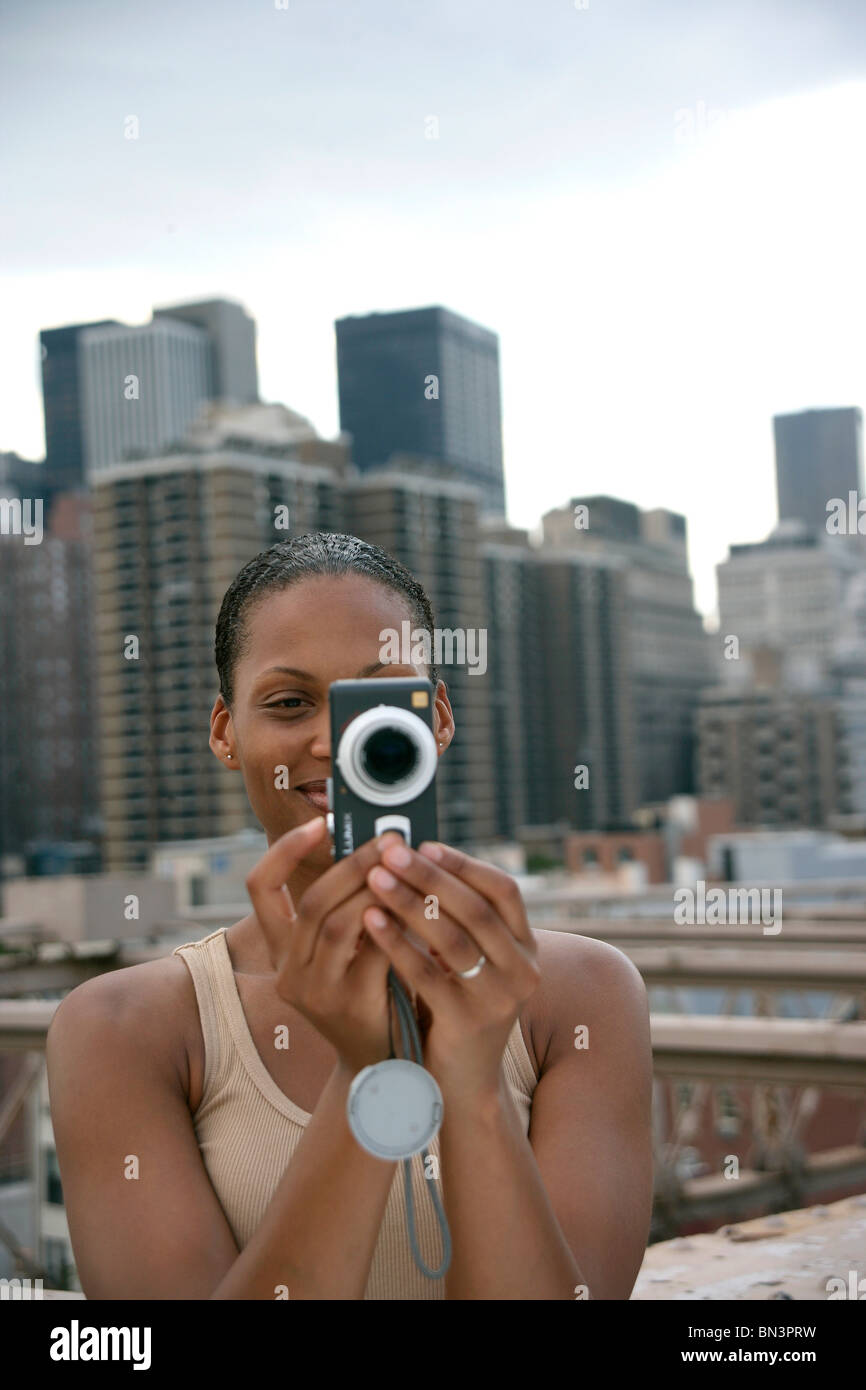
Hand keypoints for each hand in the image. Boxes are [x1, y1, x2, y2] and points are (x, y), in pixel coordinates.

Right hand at [245, 818, 404, 1074]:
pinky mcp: (347, 1005)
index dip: (283, 851)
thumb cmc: (373, 995)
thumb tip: (381, 847)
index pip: (261, 889)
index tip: (318, 822)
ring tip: (404, 865)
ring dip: (375, 888)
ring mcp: (314, 991)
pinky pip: (371, 952)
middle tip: (389, 839)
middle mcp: (289, 971)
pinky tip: (416, 905)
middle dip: (353, 863)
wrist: (386, 1064)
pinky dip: (393, 924)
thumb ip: (353, 909)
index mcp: (283, 951)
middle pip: (312, 900)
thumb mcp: (350, 951)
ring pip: (338, 923)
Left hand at [361, 833, 539, 1097]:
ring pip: (452, 938)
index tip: (425, 844)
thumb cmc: (457, 1010)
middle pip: (475, 908)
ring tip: (375, 878)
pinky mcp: (468, 1023)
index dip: (465, 864)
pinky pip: (426, 973)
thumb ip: (460, 921)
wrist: (461, 1084)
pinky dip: (396, 943)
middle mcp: (522, 971)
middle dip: (429, 876)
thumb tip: (420, 860)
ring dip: (409, 902)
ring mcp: (499, 999)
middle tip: (390, 851)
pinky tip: (369, 921)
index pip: (504, 890)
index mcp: (526, 948)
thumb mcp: (472, 963)